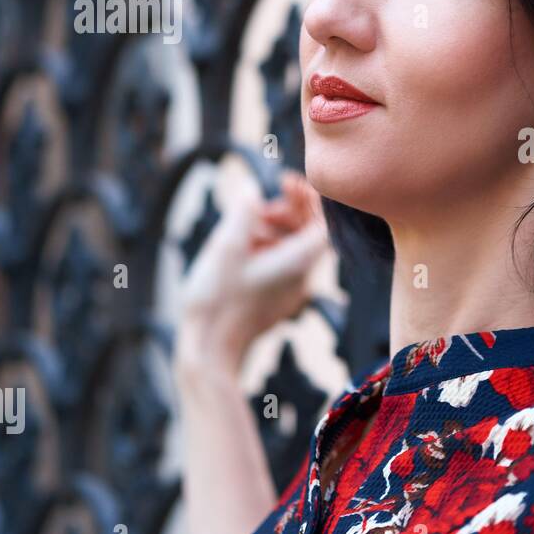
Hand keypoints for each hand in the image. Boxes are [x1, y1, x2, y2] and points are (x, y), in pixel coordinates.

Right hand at [175, 169, 329, 375]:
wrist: (209, 352)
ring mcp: (290, 291)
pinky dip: (265, 248)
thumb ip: (242, 213)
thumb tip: (251, 188)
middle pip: (311, 233)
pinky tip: (241, 247)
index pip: (324, 222)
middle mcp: (302, 277)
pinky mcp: (276, 300)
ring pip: (293, 248)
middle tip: (259, 205)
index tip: (287, 181)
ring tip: (245, 225)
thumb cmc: (217, 302)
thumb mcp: (226, 247)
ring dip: (272, 229)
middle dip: (288, 211)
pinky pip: (280, 265)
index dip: (310, 197)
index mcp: (299, 263)